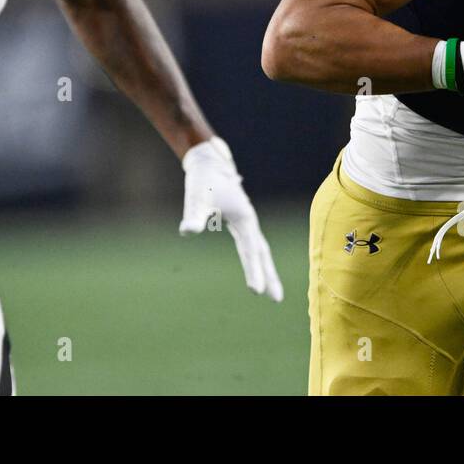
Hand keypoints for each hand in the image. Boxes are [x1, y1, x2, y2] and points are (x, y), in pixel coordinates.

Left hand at [179, 137, 283, 301]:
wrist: (209, 163)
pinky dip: (256, 258)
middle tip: (276, 300)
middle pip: (262, 253)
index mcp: (245, 219)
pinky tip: (255, 266)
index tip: (256, 292)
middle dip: (269, 276)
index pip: (251, 251)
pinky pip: (252, 246)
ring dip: (265, 269)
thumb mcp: (198, 197)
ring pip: (259, 250)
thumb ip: (194, 214)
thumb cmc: (204, 180)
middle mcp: (249, 222)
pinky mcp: (240, 223)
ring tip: (271, 291)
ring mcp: (246, 223)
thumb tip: (187, 231)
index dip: (253, 271)